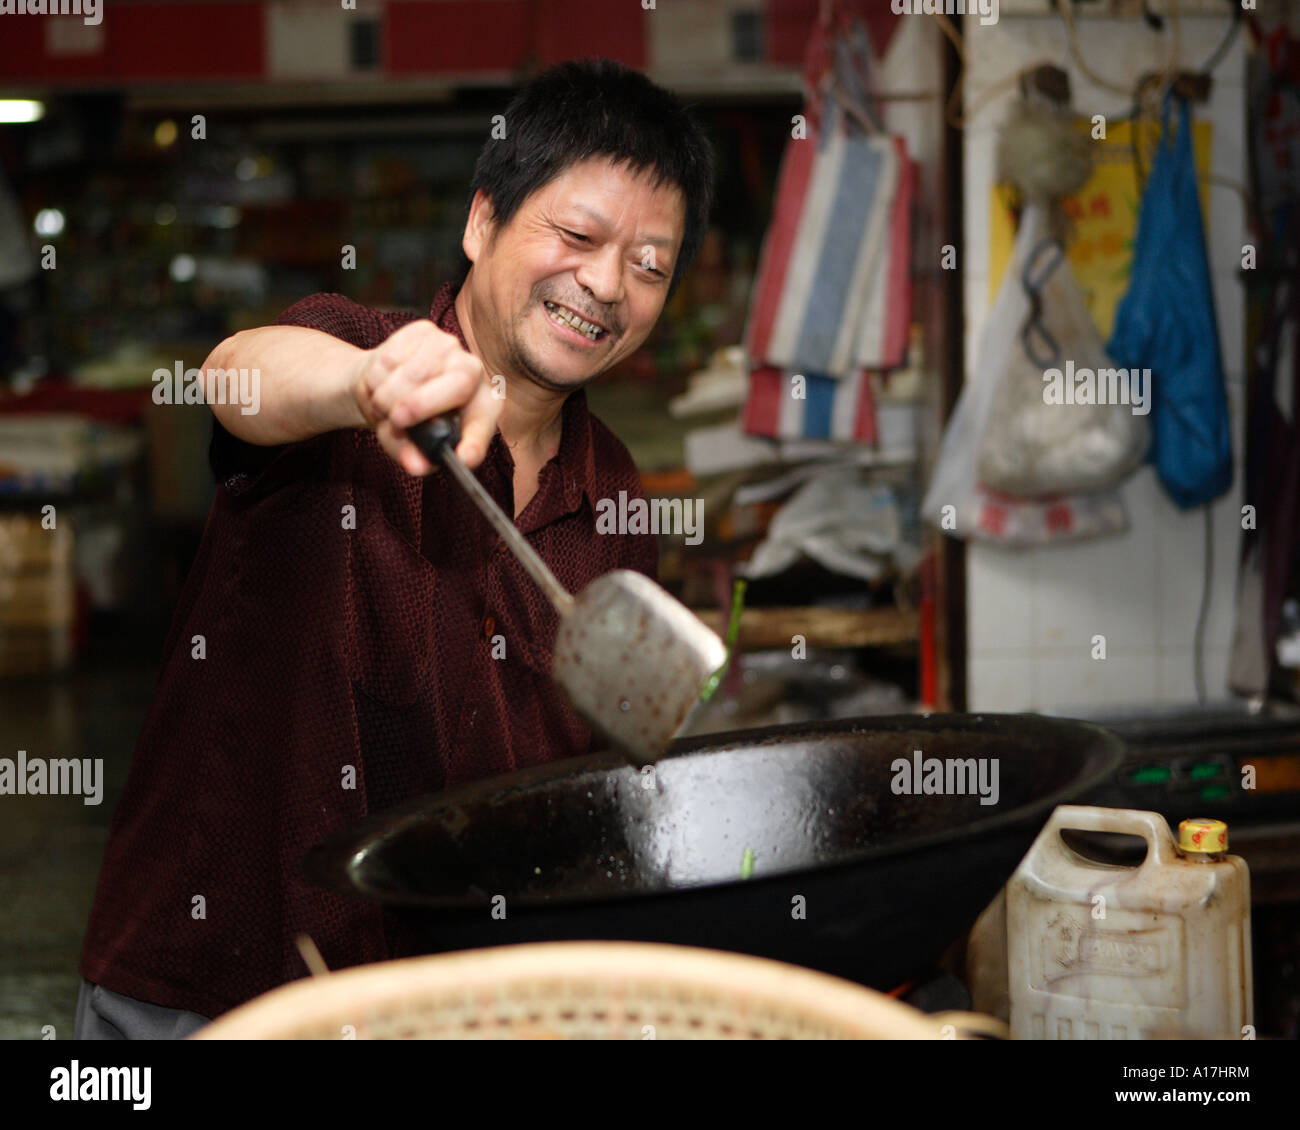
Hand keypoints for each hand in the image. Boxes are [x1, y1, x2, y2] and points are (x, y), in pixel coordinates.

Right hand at [352, 319, 500, 473]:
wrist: (380, 386)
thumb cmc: (403, 420)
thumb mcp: (406, 444)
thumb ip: (413, 455)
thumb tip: (417, 466)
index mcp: (481, 407)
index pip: (485, 422)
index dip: (476, 441)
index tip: (464, 458)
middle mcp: (473, 372)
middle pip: (460, 383)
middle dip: (423, 404)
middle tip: (397, 420)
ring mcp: (450, 347)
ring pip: (418, 370)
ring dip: (390, 394)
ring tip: (383, 406)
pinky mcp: (425, 330)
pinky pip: (396, 353)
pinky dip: (379, 374)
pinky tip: (381, 382)